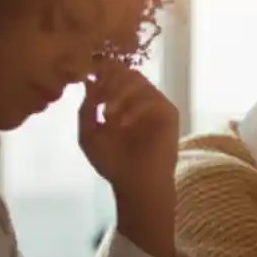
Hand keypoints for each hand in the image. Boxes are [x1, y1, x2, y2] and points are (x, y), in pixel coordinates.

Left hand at [79, 59, 179, 194]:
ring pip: (138, 80)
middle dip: (108, 83)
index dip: (101, 74)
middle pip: (126, 72)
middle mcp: (139, 99)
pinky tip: (124, 124)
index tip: (89, 84)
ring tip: (108, 115)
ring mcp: (156, 104)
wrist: (136, 184)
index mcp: (121, 101)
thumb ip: (87, 108)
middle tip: (98, 100)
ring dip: (119, 94)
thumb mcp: (88, 134)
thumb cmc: (113, 163)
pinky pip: (152, 97)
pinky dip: (134, 107)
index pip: (114, 75)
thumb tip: (89, 82)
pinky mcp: (169, 112)